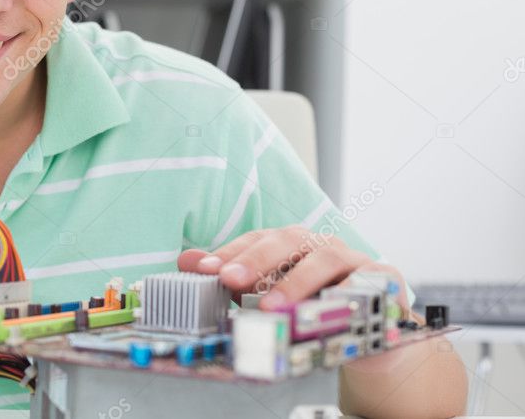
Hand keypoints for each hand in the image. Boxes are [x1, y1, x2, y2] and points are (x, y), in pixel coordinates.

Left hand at [177, 225, 409, 312]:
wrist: (374, 333)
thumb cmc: (317, 306)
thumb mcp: (270, 294)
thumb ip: (232, 276)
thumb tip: (186, 261)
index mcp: (294, 244)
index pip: (258, 239)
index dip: (230, 251)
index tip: (202, 269)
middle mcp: (322, 245)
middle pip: (290, 240)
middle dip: (257, 259)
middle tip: (230, 280)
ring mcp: (356, 260)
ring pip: (327, 260)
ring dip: (298, 282)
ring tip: (272, 306)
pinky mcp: (386, 282)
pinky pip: (368, 284)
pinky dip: (349, 294)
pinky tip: (329, 308)